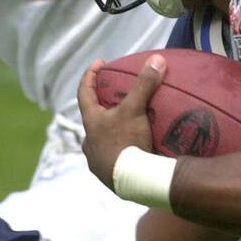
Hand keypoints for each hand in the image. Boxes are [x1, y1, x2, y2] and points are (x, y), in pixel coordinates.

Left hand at [77, 55, 164, 188]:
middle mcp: (88, 141)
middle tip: (115, 97)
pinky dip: (119, 149)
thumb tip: (156, 59)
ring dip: (110, 130)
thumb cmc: (127, 142)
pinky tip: (132, 150)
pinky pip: (110, 157)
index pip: (84, 92)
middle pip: (92, 118)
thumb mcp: (136, 110)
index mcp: (91, 123)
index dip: (90, 75)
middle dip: (102, 107)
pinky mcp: (106, 175)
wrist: (131, 181)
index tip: (99, 64)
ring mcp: (96, 160)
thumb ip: (144, 84)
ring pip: (100, 140)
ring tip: (127, 124)